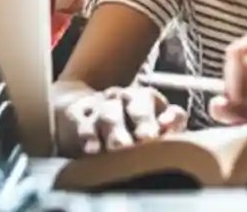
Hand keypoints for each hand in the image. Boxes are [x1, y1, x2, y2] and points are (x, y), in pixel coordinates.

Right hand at [56, 85, 186, 155]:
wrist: (81, 115)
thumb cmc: (126, 125)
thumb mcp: (153, 123)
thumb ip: (171, 122)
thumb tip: (170, 124)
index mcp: (143, 97)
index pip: (153, 101)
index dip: (158, 115)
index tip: (161, 131)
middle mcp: (121, 96)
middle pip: (134, 103)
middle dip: (141, 121)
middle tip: (145, 140)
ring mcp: (98, 104)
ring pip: (108, 112)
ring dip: (114, 130)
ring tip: (118, 149)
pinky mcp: (76, 113)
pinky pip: (81, 121)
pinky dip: (87, 135)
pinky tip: (92, 150)